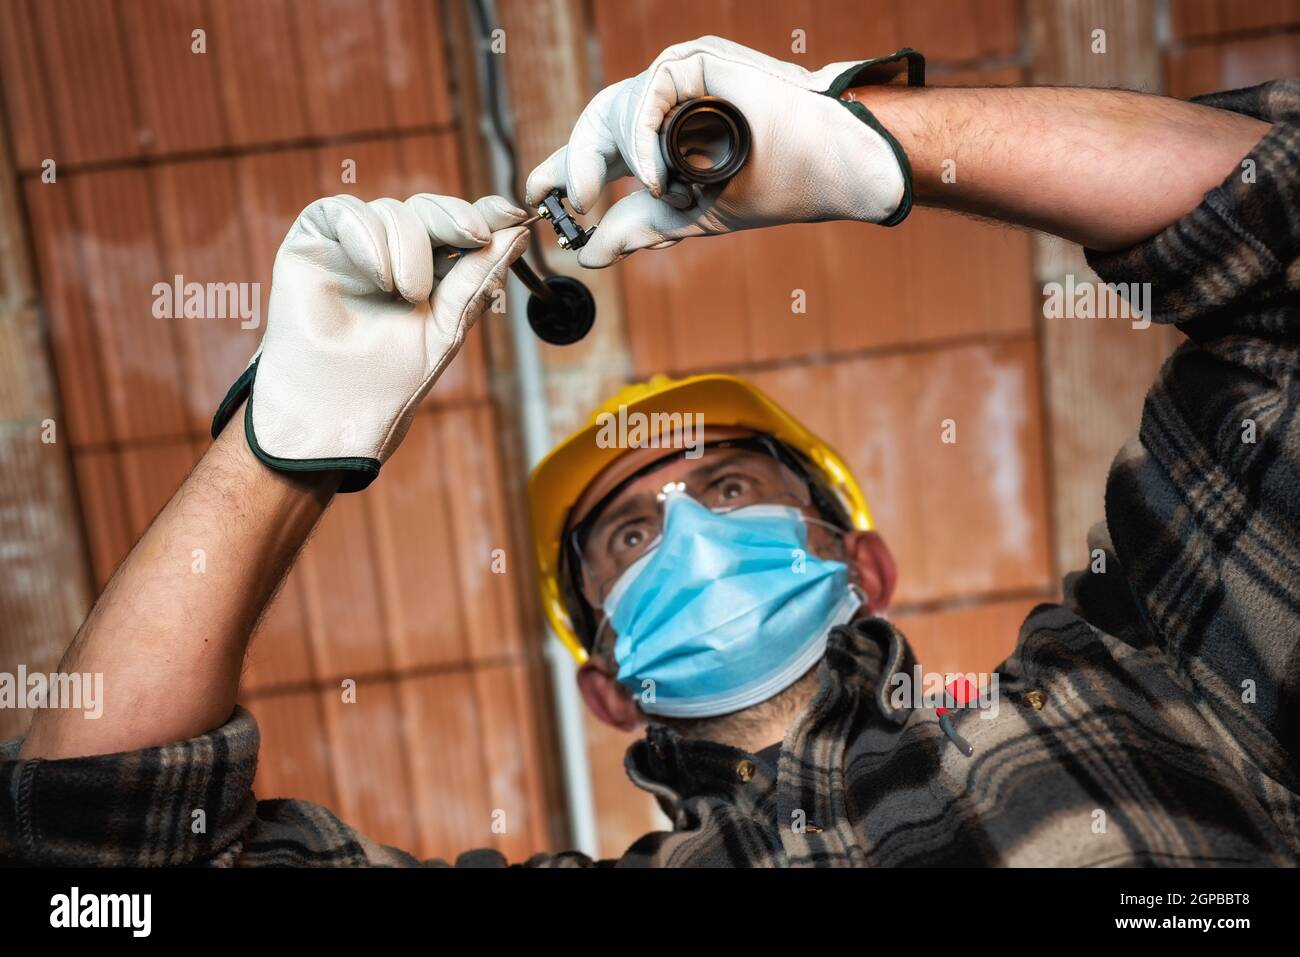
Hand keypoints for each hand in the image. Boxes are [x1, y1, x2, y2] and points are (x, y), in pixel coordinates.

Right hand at [211, 193, 529, 490]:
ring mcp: (351, 247)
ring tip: (409, 294)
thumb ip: (479, 276)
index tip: (512, 212)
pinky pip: (344, 211)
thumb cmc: (390, 380)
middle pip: (428, 209)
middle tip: (475, 237)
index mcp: (427, 274)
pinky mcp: (312, 242)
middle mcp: (389, 255)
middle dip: (454, 219)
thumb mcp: (449, 323)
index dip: (485, 213)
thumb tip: (518, 233)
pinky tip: (379, 275)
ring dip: (411, 247)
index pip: (457, 228)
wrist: (337, 410)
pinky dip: (368, 235)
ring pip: (392, 210)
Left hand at [526, 36, 919, 267]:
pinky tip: (655, 174)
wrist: (829, 167)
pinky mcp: (696, 62)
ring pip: (615, 110)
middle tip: (565, 205)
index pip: (600, 148)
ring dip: (614, 158)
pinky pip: (645, 94)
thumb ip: (638, 231)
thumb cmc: (775, 187)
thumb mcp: (691, 219)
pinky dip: (643, 137)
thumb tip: (587, 257)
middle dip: (572, 165)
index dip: (564, 168)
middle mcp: (667, 109)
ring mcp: (681, 83)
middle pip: (596, 126)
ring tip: (631, 194)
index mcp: (666, 141)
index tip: (532, 196)